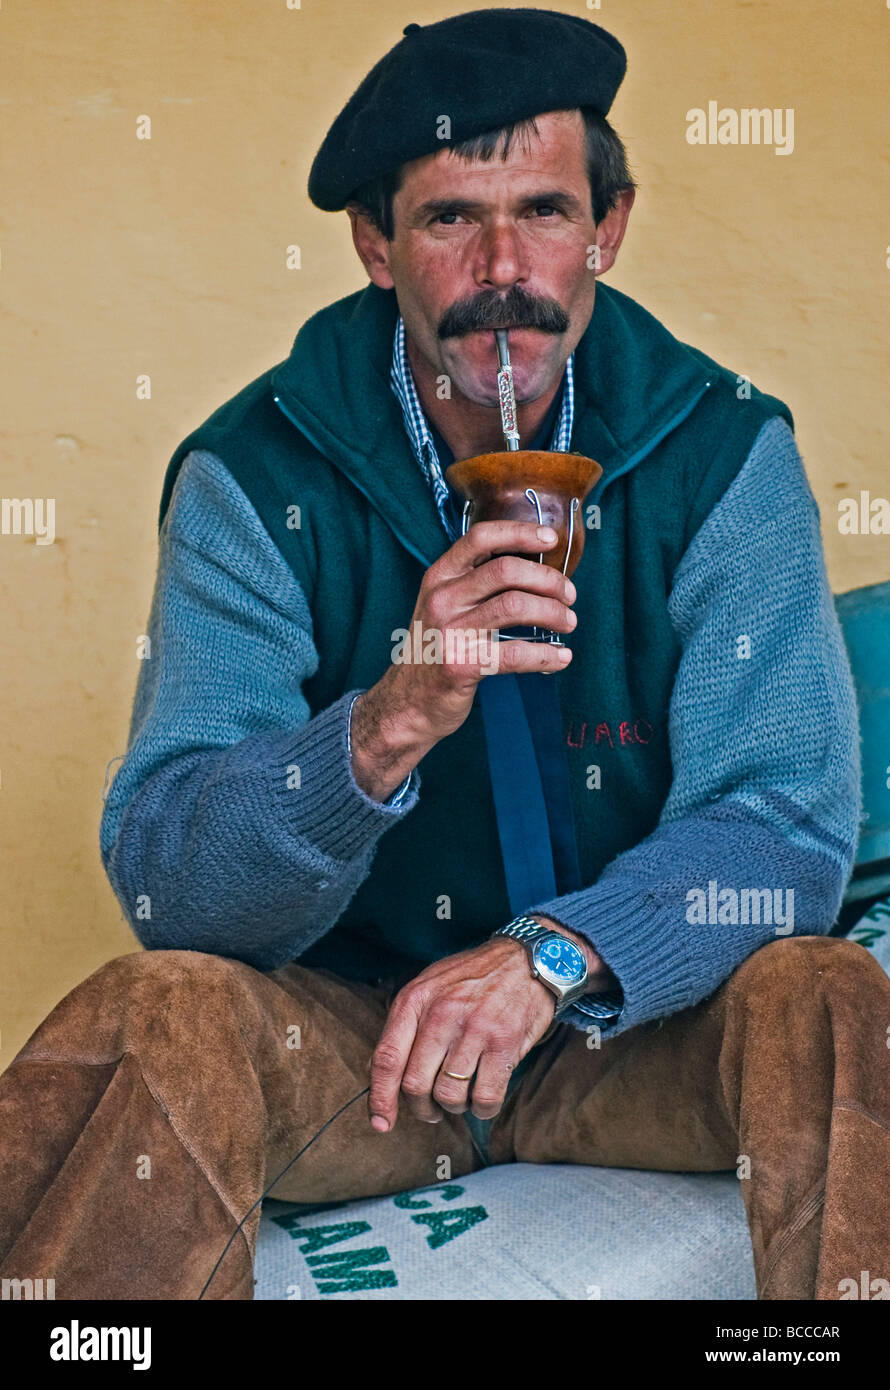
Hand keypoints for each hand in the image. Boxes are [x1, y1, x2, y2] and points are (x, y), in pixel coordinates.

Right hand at [350, 520, 576, 801]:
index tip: (550, 538)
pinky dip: (546, 655)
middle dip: (548, 580)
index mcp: (439, 577)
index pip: (480, 538)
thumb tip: (536, 569)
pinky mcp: (462, 665)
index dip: (519, 533)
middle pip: (506, 570)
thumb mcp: (444, 607)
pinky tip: (561, 657)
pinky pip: (516, 654)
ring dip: (553, 613)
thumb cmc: (437, 650)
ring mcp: (449, 632)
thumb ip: (477, 584)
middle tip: (569, 595)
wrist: (407, 703)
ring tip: (568, 623)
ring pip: (515, 606)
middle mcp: (442, 599)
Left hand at [367, 937, 553, 1131]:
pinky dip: (482, 1108)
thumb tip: (378, 1071)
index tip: (382, 1123)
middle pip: (415, 1085)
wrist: (527, 959)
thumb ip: (405, 1025)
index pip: (387, 1058)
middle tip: (432, 1109)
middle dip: (422, 1108)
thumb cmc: (473, 978)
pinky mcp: (504, 1043)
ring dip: (454, 1107)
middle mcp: (441, 1013)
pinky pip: (485, 1097)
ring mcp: (474, 1028)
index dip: (380, 1098)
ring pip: (449, 1095)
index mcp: (415, 999)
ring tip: (462, 1095)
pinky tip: (484, 1098)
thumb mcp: (429, 986)